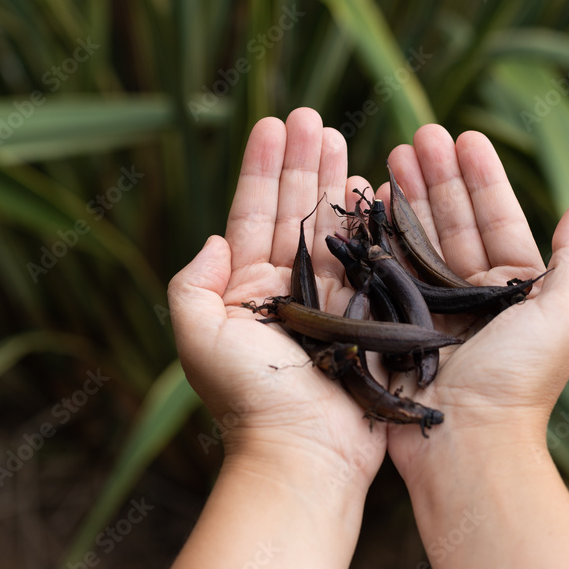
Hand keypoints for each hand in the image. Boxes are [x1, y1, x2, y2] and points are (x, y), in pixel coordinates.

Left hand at [168, 108, 386, 493]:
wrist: (306, 453)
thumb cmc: (249, 399)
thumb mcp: (198, 337)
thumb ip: (193, 284)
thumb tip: (215, 240)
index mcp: (245, 290)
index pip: (252, 214)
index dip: (261, 167)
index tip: (272, 123)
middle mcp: (286, 289)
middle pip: (293, 210)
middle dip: (301, 161)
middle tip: (311, 115)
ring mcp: (329, 301)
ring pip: (331, 227)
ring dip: (333, 180)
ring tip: (339, 136)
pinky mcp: (364, 316)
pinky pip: (368, 258)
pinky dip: (371, 222)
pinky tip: (375, 187)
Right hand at [374, 125, 568, 484]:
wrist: (463, 443)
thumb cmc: (519, 381)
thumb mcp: (565, 316)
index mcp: (512, 291)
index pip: (496, 219)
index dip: (481, 177)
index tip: (464, 136)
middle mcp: (469, 296)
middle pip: (452, 222)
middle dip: (437, 176)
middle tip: (420, 134)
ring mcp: (427, 309)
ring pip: (416, 240)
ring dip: (406, 197)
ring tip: (392, 156)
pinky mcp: (392, 324)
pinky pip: (384, 270)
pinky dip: (376, 235)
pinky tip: (367, 202)